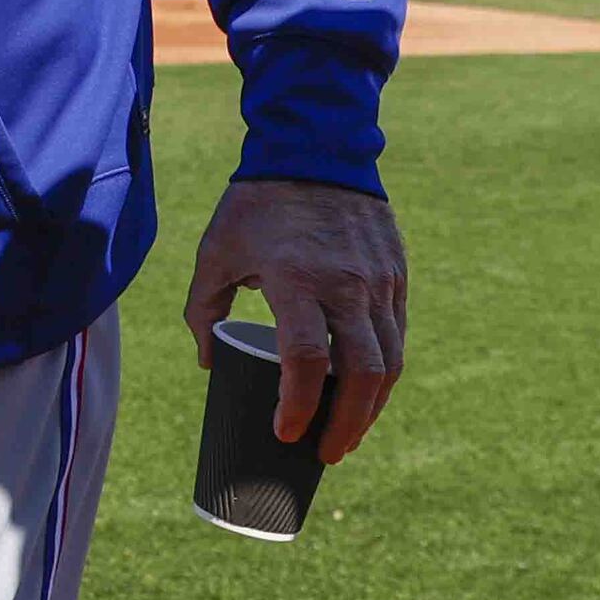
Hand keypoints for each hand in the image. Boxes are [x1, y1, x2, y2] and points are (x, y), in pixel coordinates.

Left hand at [181, 177, 405, 461]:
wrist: (316, 147)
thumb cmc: (257, 204)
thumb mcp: (215, 252)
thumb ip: (202, 309)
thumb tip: (209, 362)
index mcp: (297, 279)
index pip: (307, 359)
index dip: (298, 406)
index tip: (285, 432)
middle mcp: (346, 283)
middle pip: (361, 373)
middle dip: (346, 425)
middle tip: (325, 453)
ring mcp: (378, 280)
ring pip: (389, 360)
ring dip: (371, 408)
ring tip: (348, 435)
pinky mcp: (395, 275)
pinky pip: (397, 336)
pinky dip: (385, 373)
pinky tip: (367, 394)